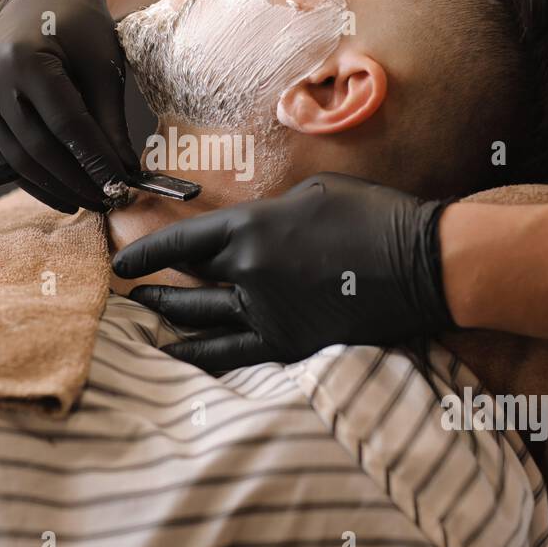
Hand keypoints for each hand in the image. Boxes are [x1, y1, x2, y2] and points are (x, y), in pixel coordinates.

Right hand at [0, 0, 138, 212]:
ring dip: (54, 187)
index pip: (66, 125)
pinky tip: (61, 192)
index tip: (120, 186)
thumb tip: (125, 174)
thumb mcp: (103, 68)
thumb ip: (111, 123)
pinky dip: (34, 177)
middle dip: (75, 181)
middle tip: (106, 201)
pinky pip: (4, 154)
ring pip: (17, 159)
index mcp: (25, 58)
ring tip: (87, 201)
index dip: (94, 161)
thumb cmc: (80, 27)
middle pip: (37, 148)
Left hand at [112, 172, 455, 370]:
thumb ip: (271, 212)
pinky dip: (196, 355)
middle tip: (131, 290)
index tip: (124, 260)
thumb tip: (251, 230)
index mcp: (253, 227)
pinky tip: (174, 354)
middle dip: (154, 285)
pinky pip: (229, 355)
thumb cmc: (375, 215)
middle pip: (189, 281)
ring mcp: (267, 312)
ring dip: (169, 316)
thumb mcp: (314, 191)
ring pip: (201, 319)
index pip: (184, 241)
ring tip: (146, 315)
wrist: (424, 264)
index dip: (148, 251)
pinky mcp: (288, 344)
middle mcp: (250, 272)